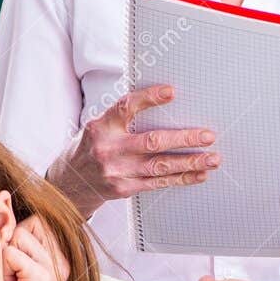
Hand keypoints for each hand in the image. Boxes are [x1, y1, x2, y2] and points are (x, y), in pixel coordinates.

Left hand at [2, 215, 66, 280]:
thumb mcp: (15, 261)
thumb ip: (12, 231)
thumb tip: (1, 196)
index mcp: (60, 254)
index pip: (37, 221)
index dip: (19, 236)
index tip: (19, 263)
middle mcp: (62, 258)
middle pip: (29, 225)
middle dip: (13, 244)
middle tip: (15, 273)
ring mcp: (54, 267)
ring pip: (18, 237)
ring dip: (7, 259)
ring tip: (13, 279)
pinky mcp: (42, 276)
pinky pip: (12, 254)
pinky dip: (5, 269)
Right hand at [47, 85, 219, 216]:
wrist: (67, 184)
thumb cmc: (89, 148)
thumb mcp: (97, 127)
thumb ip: (122, 118)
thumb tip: (161, 101)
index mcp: (101, 126)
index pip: (126, 107)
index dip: (149, 98)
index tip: (171, 92)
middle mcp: (109, 149)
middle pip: (152, 142)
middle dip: (184, 138)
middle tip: (207, 135)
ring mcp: (116, 171)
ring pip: (160, 166)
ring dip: (190, 162)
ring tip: (212, 158)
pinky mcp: (123, 188)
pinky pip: (158, 183)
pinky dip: (181, 178)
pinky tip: (198, 174)